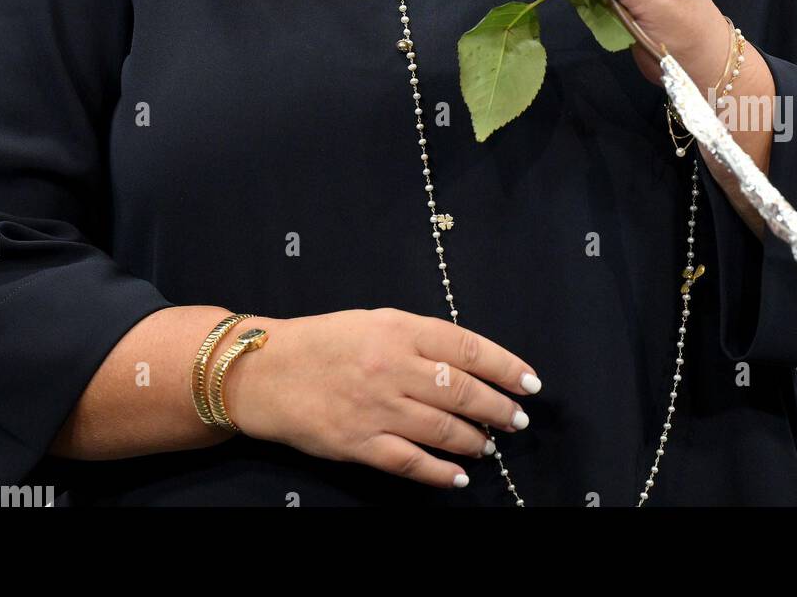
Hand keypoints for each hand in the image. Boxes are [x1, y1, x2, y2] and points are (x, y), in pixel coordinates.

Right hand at [222, 308, 541, 488]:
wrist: (266, 371)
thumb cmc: (324, 341)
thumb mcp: (374, 321)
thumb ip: (418, 337)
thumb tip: (467, 361)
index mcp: (398, 329)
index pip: (467, 347)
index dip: (505, 366)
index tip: (530, 382)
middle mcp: (392, 366)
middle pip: (461, 390)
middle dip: (498, 407)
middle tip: (517, 420)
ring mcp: (376, 407)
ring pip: (442, 428)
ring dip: (474, 439)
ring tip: (490, 444)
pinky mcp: (358, 443)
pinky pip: (411, 462)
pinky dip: (441, 472)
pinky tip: (459, 476)